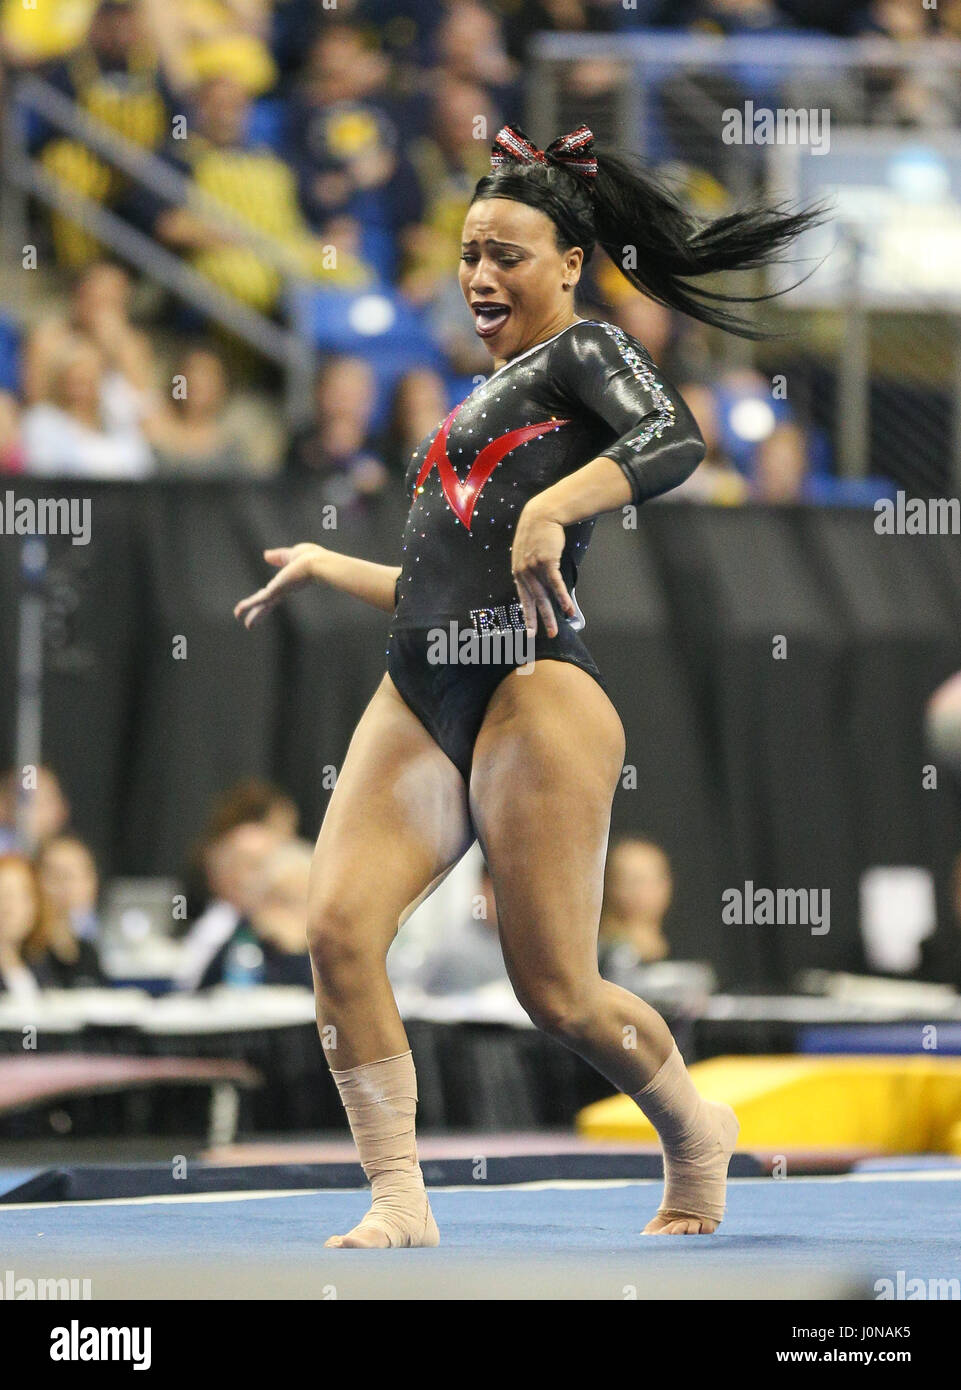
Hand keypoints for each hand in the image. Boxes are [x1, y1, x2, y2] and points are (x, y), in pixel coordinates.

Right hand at [233, 544, 324, 628]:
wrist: (318, 563)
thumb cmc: (312, 557)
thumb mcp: (291, 555)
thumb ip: (278, 556)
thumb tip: (265, 555)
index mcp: (289, 583)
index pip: (273, 594)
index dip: (265, 600)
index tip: (260, 606)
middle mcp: (284, 590)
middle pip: (268, 604)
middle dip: (259, 614)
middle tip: (250, 625)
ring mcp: (279, 591)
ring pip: (263, 605)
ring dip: (255, 616)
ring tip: (247, 626)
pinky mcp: (275, 591)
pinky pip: (258, 599)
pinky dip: (248, 605)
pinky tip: (239, 611)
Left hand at [510, 498, 575, 637]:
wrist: (543, 514)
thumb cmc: (538, 533)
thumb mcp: (528, 552)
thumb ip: (530, 568)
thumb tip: (538, 581)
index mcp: (518, 572)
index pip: (523, 598)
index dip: (527, 615)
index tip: (530, 630)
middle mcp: (523, 572)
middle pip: (533, 601)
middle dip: (539, 621)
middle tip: (545, 636)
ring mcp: (534, 567)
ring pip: (544, 596)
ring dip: (552, 614)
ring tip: (556, 629)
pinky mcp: (547, 561)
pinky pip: (555, 584)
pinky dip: (561, 598)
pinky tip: (567, 609)